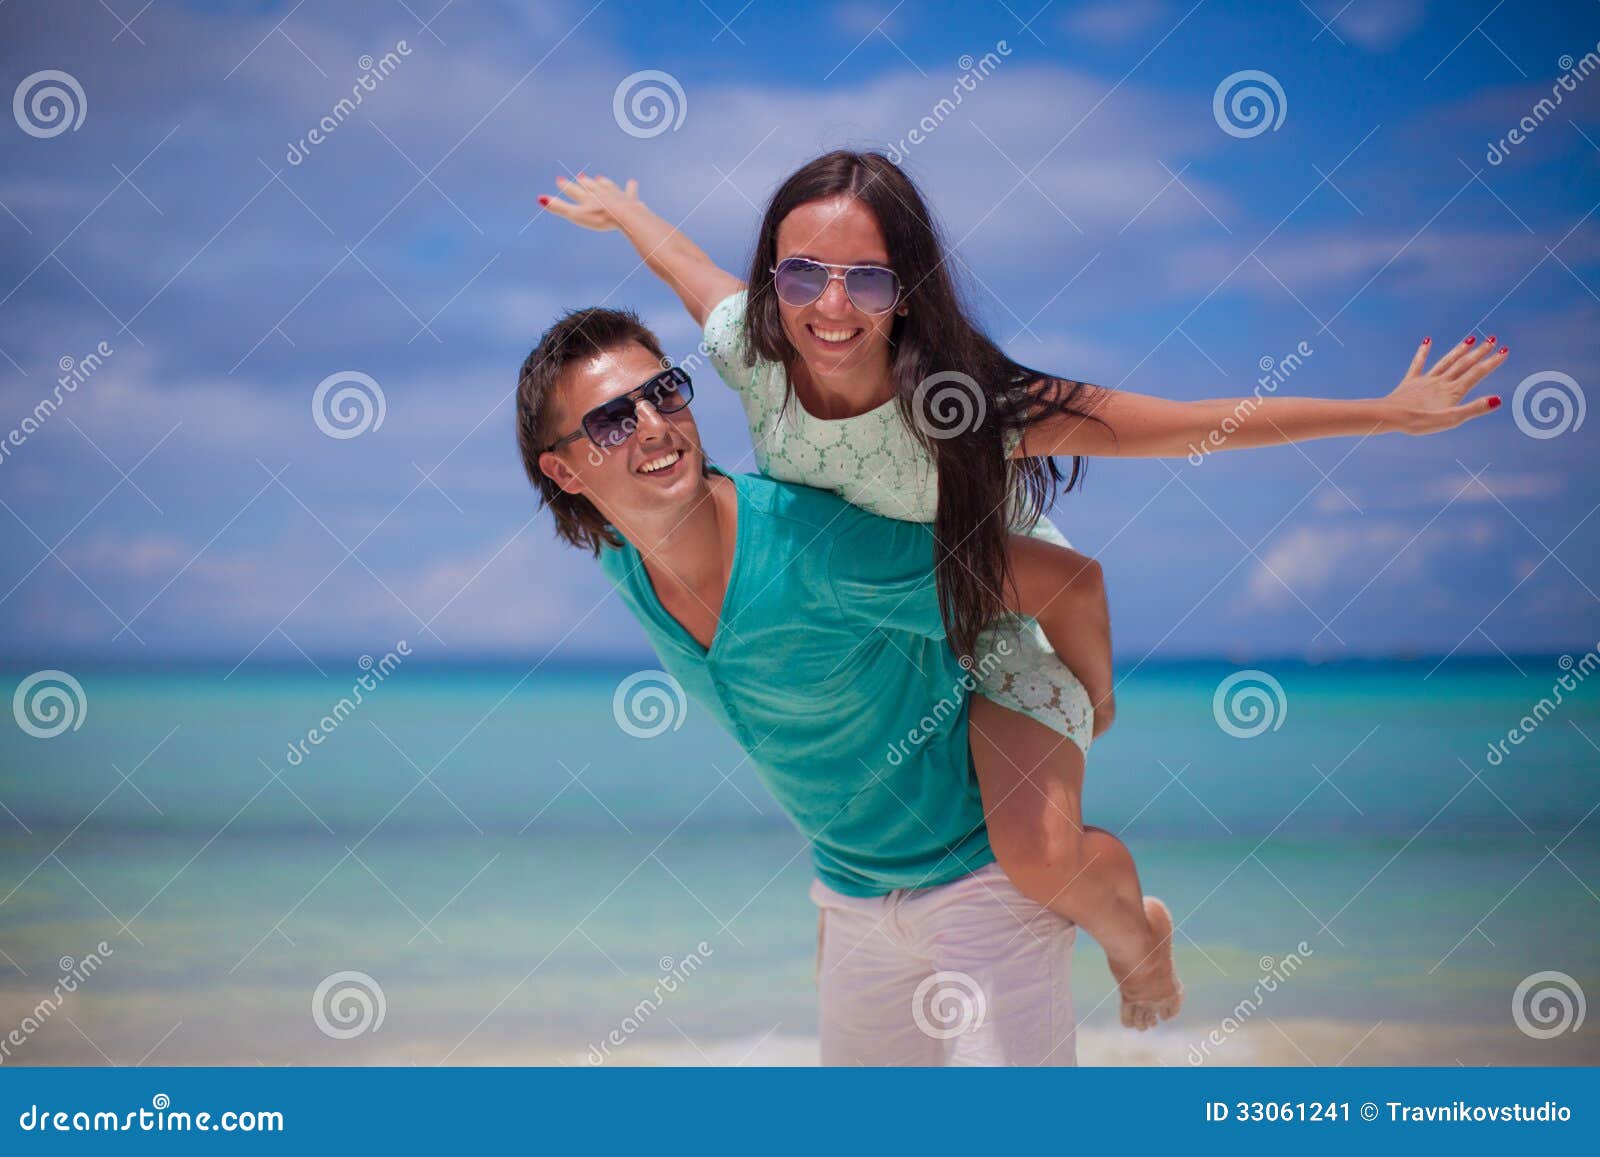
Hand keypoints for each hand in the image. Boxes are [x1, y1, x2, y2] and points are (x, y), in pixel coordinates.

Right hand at [538, 172, 639, 231]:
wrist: (625, 215)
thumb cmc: (599, 217)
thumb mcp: (576, 214)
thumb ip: (559, 207)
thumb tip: (539, 198)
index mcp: (587, 197)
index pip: (574, 190)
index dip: (566, 186)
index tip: (559, 179)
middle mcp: (600, 192)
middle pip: (591, 186)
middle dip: (585, 182)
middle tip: (581, 177)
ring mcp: (616, 195)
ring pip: (607, 186)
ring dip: (603, 183)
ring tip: (600, 178)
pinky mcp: (630, 200)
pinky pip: (630, 191)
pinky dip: (630, 187)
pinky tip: (632, 182)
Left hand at [1384, 334, 1507, 433]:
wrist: (1390, 416)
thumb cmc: (1420, 422)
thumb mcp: (1451, 419)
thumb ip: (1474, 409)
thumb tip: (1498, 400)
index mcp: (1452, 391)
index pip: (1476, 374)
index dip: (1491, 362)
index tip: (1505, 351)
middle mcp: (1441, 382)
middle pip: (1463, 364)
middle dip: (1480, 353)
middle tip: (1493, 340)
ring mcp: (1425, 380)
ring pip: (1446, 361)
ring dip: (1459, 350)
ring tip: (1470, 339)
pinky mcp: (1410, 382)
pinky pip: (1418, 363)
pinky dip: (1424, 351)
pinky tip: (1427, 340)